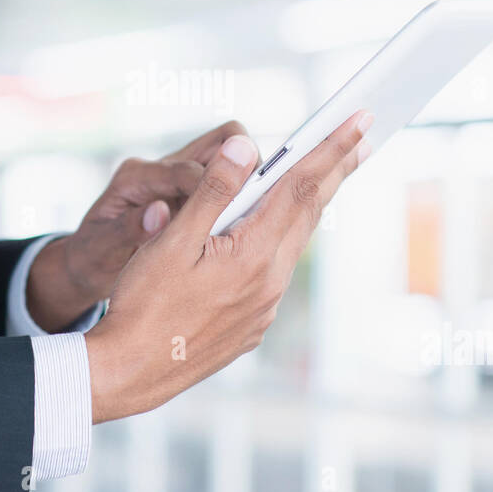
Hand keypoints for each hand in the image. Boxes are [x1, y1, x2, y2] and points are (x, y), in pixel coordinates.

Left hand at [25, 120, 260, 331]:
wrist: (90, 263)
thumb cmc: (93, 255)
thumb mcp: (101, 248)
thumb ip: (127, 230)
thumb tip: (157, 213)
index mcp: (137, 176)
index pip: (186, 170)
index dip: (214, 188)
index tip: (236, 210)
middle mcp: (163, 168)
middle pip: (221, 142)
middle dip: (247, 166)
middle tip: (268, 198)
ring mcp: (184, 178)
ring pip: (234, 159)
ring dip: (253, 182)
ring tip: (272, 212)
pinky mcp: (199, 194)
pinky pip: (236, 184)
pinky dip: (253, 199)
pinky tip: (266, 226)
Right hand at [84, 109, 373, 421]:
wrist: (129, 373)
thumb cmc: (142, 305)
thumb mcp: (171, 240)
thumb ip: (213, 190)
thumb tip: (247, 146)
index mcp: (252, 254)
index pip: (301, 185)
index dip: (332, 147)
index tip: (361, 118)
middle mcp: (270, 282)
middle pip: (310, 211)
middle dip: (336, 169)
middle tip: (363, 137)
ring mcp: (264, 307)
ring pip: (293, 241)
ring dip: (310, 204)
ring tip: (326, 175)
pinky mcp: (251, 325)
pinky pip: (274, 271)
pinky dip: (282, 238)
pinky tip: (273, 231)